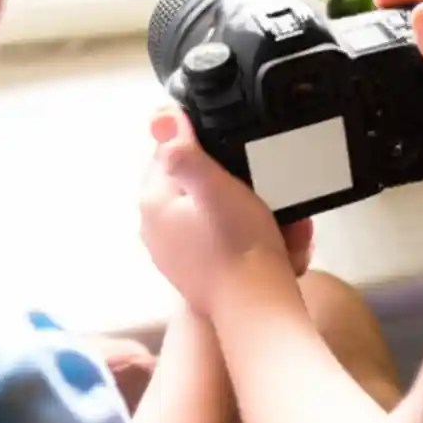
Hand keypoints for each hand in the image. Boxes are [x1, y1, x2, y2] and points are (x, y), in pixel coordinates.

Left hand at [141, 106, 310, 314]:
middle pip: (191, 182)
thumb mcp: (216, 187)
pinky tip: (263, 236)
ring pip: (207, 210)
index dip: (202, 145)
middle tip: (262, 188)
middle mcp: (154, 228)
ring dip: (238, 206)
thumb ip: (184, 151)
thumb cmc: (238, 245)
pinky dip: (238, 231)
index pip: (168, 152)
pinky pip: (216, 237)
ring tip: (270, 214)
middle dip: (227, 180)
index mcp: (152, 202)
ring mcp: (173, 253)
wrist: (257, 307)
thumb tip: (160, 115)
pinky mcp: (193, 271)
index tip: (237, 155)